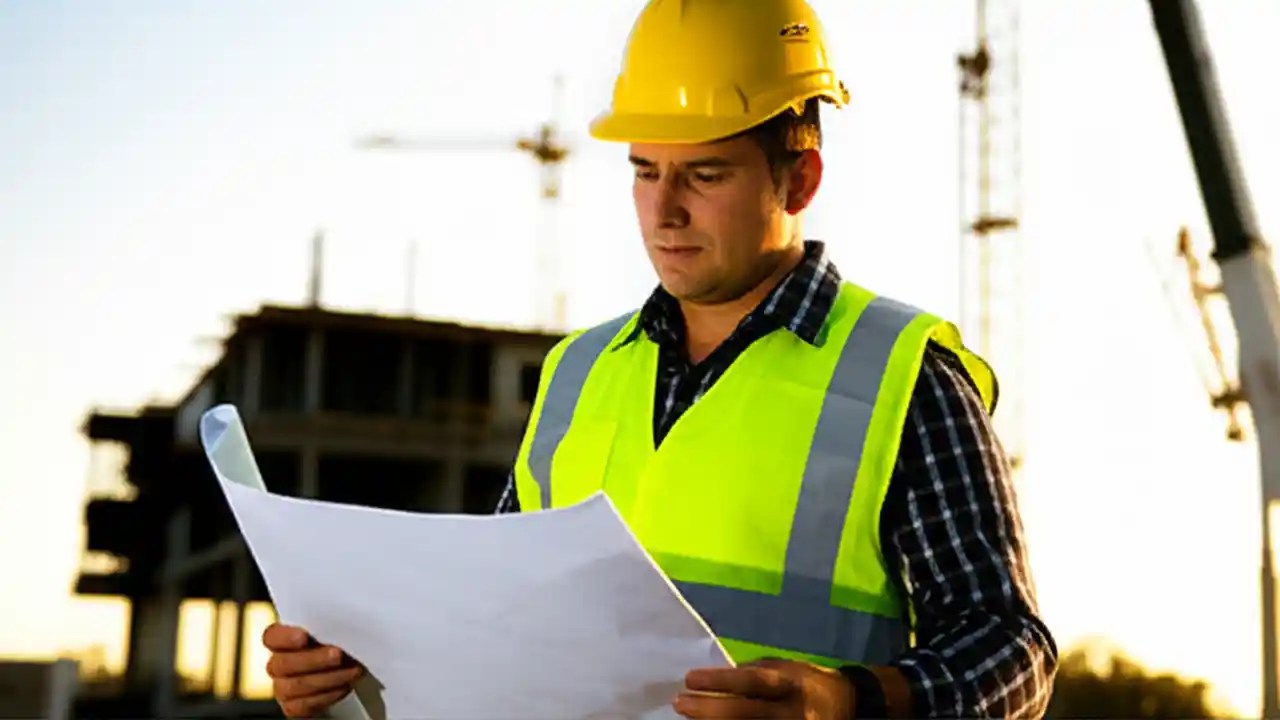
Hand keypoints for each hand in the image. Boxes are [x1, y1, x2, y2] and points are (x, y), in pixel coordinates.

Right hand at [263, 622, 364, 717]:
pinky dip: (327, 696)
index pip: (272, 637)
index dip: (285, 637)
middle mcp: (277, 665)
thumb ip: (327, 626)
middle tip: (338, 655)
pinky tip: (344, 686)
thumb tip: (341, 620)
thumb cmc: (335, 645)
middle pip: (283, 663)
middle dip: (314, 660)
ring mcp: (283, 687)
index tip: (303, 636)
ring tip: (351, 671)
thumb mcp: (331, 631)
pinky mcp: (293, 707)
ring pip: (295, 686)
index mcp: (281, 641)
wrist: (342, 671)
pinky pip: (304, 705)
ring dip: (328, 678)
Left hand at [673, 658, 855, 719]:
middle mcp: (791, 713)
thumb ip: (759, 671)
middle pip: (745, 714)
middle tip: (680, 703)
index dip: (720, 681)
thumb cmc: (810, 683)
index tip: (690, 678)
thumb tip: (722, 677)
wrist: (851, 708)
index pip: (752, 682)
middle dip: (709, 711)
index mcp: (792, 684)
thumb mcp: (790, 668)